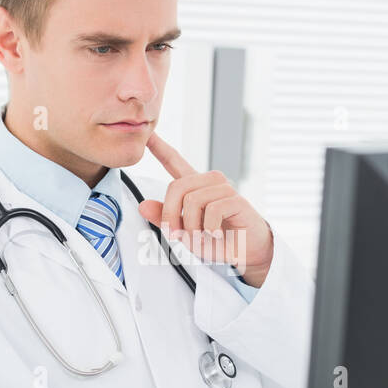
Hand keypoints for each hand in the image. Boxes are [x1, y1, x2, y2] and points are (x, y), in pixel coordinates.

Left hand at [136, 131, 274, 287]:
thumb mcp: (184, 232)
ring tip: (201, 236)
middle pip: (177, 186)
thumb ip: (164, 219)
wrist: (244, 253)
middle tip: (176, 235)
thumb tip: (143, 206)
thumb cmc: (215, 240)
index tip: (148, 134)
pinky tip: (214, 234)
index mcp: (194, 186)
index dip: (160, 147)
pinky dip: (209, 228)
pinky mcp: (237, 200)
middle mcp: (209, 182)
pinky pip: (213, 210)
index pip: (174, 161)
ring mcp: (224, 189)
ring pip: (193, 200)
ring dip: (192, 226)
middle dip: (171, 215)